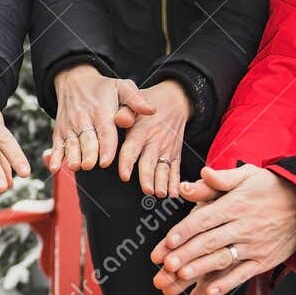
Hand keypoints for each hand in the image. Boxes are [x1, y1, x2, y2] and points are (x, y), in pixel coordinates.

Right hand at [46, 64, 152, 171]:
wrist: (74, 80)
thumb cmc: (102, 88)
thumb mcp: (122, 86)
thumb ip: (136, 100)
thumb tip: (152, 111)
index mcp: (101, 111)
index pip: (105, 132)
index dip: (106, 147)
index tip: (107, 161)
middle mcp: (84, 119)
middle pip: (87, 140)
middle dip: (88, 153)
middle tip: (90, 165)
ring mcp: (70, 126)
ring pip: (71, 144)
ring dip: (72, 156)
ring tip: (75, 166)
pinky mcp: (60, 132)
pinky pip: (57, 146)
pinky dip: (55, 157)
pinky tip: (54, 168)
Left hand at [115, 80, 189, 197]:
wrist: (175, 100)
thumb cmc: (147, 103)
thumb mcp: (132, 101)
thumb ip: (124, 112)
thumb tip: (119, 119)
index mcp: (140, 131)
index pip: (132, 149)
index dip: (127, 162)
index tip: (124, 175)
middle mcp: (154, 141)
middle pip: (149, 162)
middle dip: (148, 177)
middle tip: (148, 190)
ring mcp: (166, 149)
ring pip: (164, 169)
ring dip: (163, 182)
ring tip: (160, 194)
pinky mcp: (175, 154)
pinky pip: (176, 169)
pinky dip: (176, 182)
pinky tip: (174, 193)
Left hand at [150, 164, 295, 294]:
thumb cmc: (273, 188)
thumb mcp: (248, 175)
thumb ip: (221, 178)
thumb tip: (200, 174)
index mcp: (236, 204)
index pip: (205, 219)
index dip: (184, 230)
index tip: (168, 241)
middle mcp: (244, 226)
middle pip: (209, 241)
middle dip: (185, 254)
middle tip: (165, 265)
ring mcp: (255, 245)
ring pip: (223, 259)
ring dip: (200, 269)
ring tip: (181, 277)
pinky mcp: (264, 260)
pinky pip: (243, 274)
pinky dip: (227, 284)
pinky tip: (210, 291)